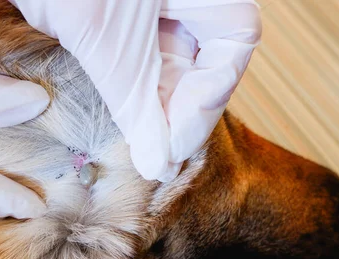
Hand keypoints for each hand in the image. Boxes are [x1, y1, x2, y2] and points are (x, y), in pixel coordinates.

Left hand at [11, 0, 261, 180]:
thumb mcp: (102, 40)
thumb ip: (135, 102)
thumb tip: (158, 162)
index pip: (235, 38)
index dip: (209, 98)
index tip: (172, 146)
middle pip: (209, 55)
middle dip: (185, 109)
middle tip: (160, 157)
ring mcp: (160, 0)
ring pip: (181, 59)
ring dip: (163, 104)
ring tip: (145, 148)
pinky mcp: (131, 15)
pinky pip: (151, 56)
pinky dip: (141, 88)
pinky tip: (130, 118)